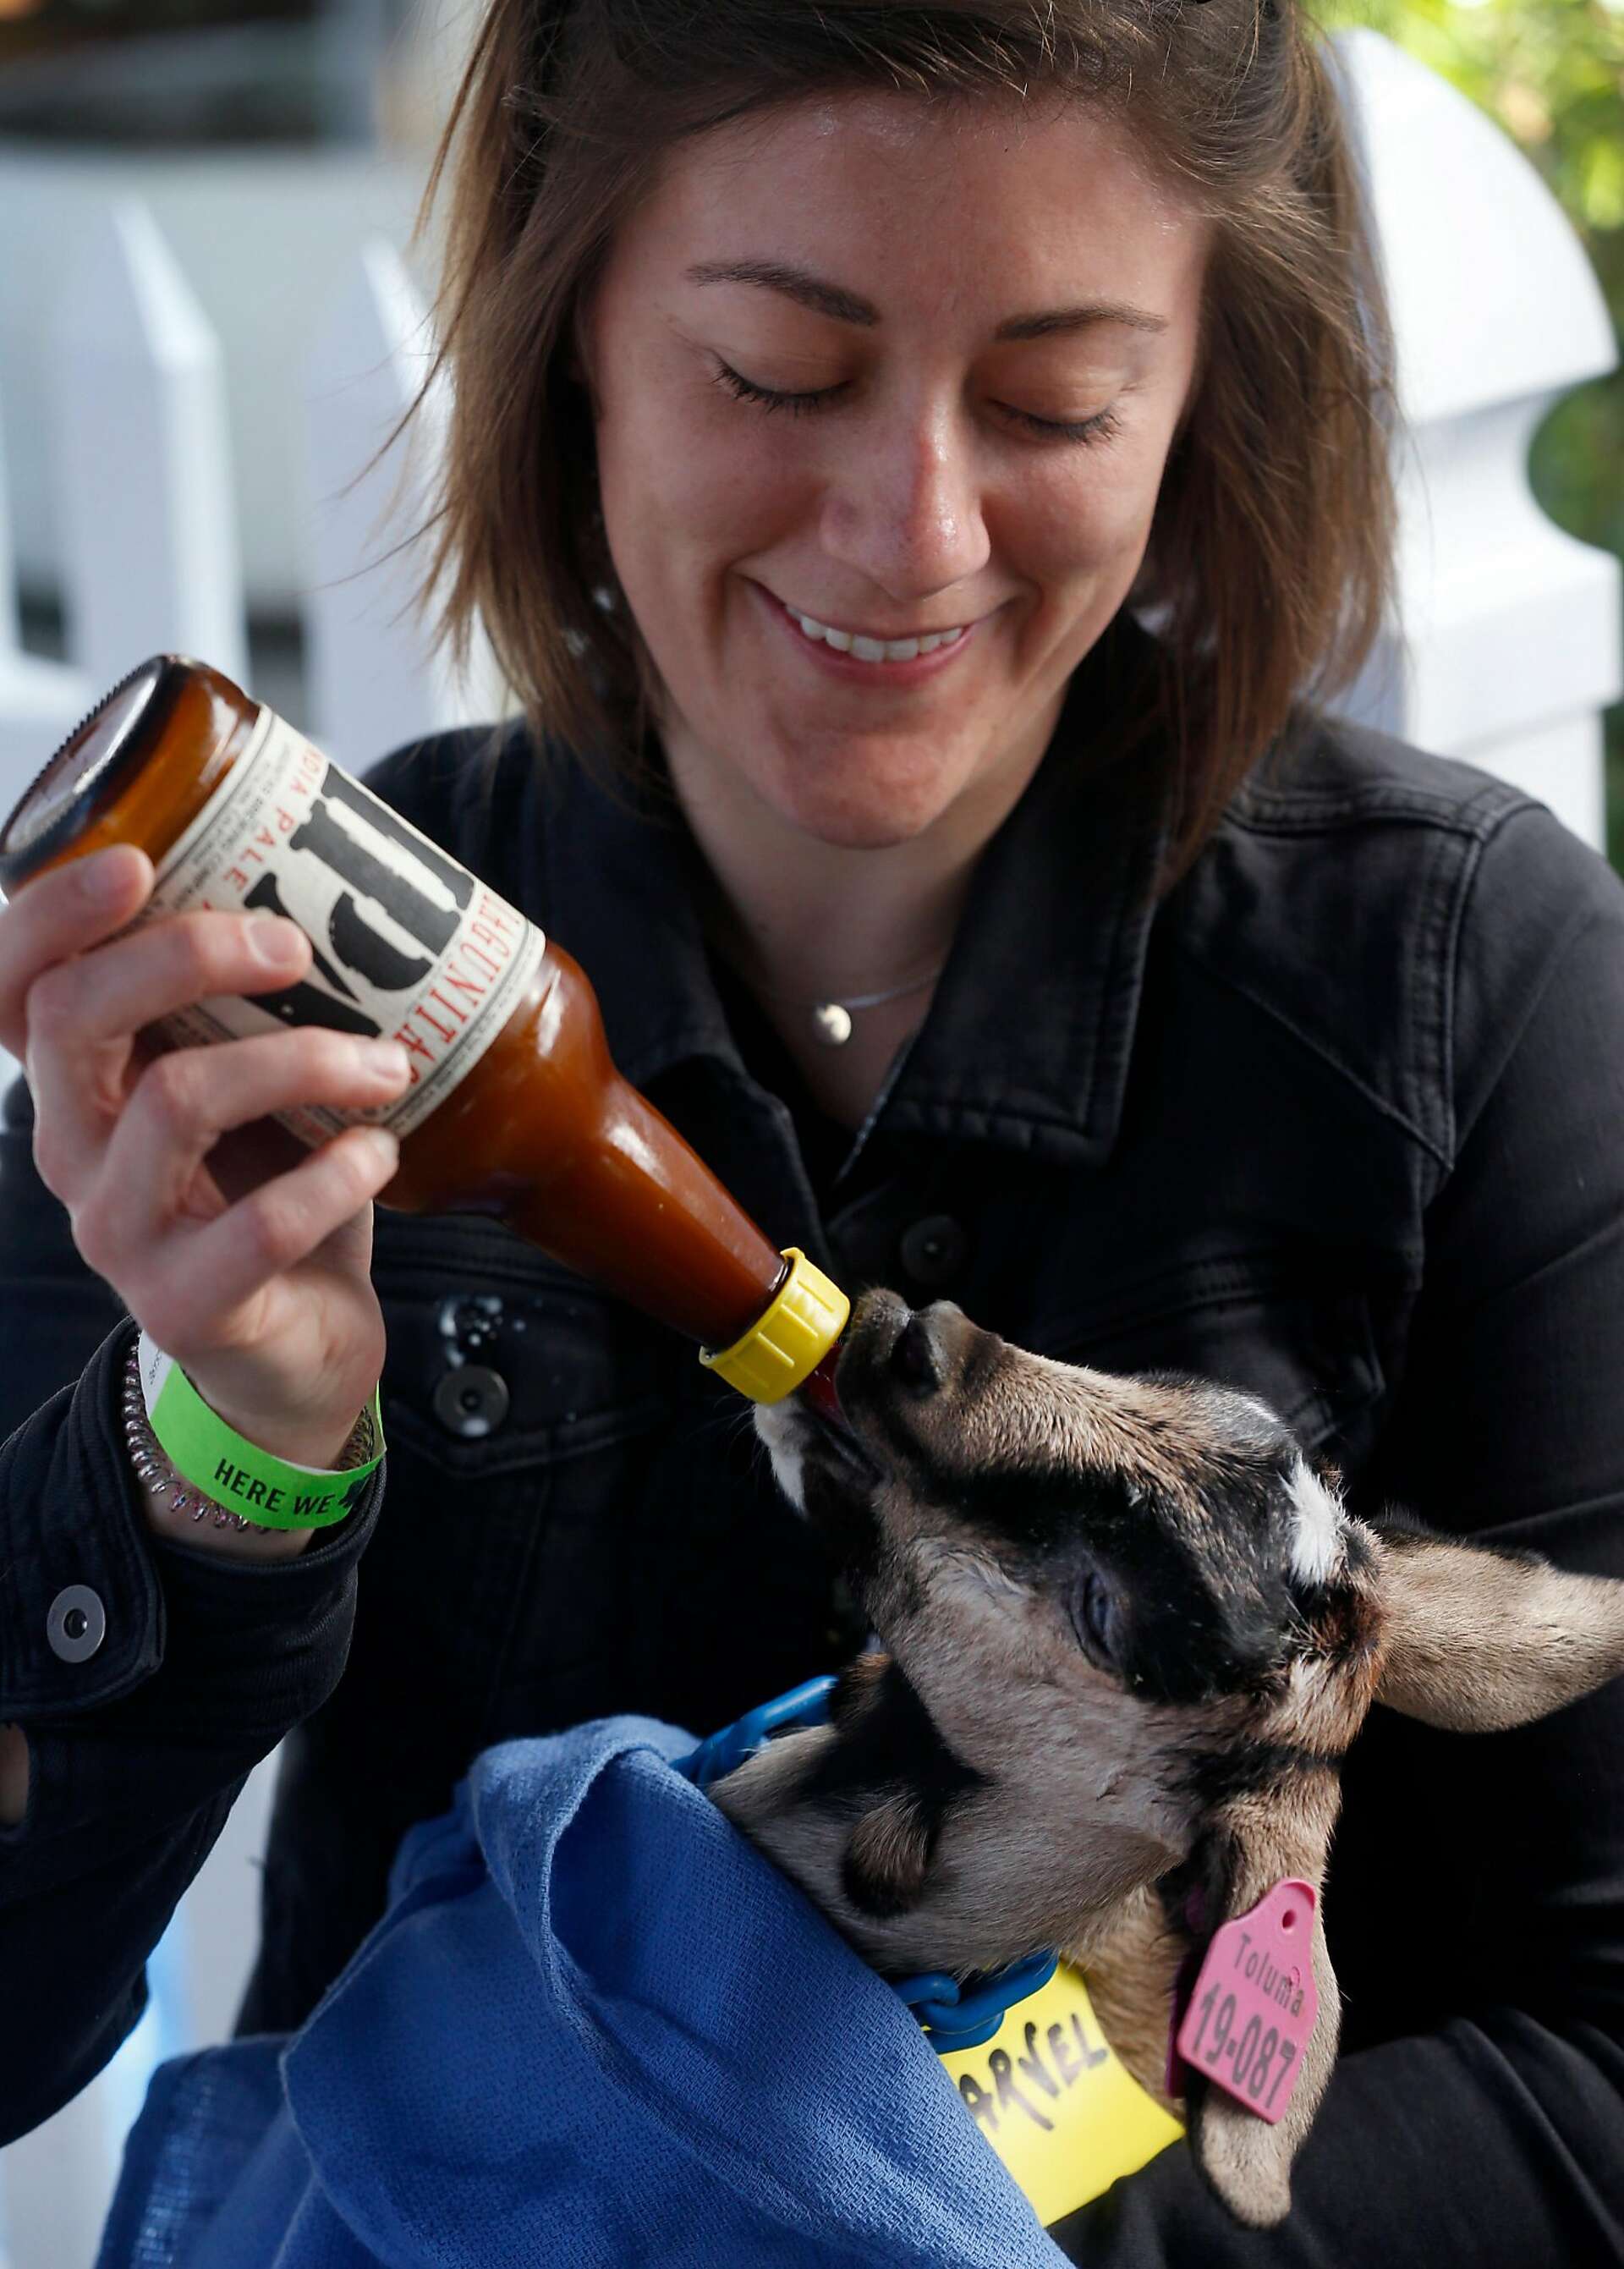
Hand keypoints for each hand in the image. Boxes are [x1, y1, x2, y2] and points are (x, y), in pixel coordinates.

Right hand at [0, 842, 409, 1493]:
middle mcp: (72, 1150)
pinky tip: (380, 1152)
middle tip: (295, 948)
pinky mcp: (183, 1304)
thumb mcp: (248, 1085)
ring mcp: (117, 1231)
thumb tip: (333, 883)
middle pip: (74, 1018)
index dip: (52, 912)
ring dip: (299, 1061)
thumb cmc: (270, 1191)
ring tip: (386, 1065)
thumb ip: (249, 1007)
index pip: (13, 982)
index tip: (141, 859)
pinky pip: (257, 1225)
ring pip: (174, 1103)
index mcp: (78, 1083)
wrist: (295, 1352)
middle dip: (186, 957)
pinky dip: (335, 1174)